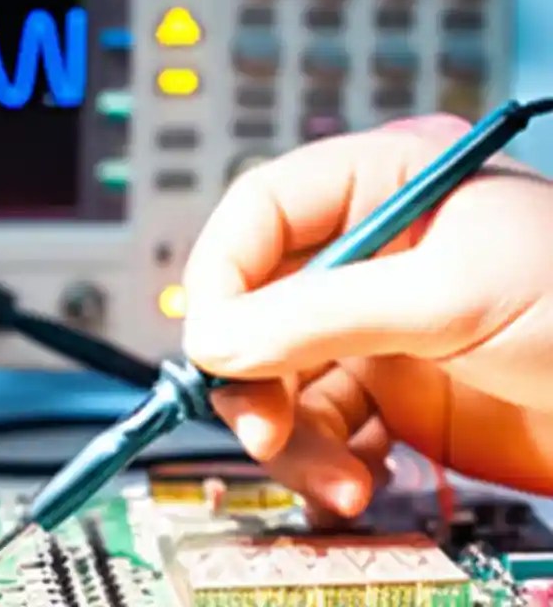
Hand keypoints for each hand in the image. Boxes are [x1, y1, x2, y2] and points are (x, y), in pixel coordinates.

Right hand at [181, 114, 552, 522]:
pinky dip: (323, 460)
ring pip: (277, 376)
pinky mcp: (390, 395)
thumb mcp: (451, 296)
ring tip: (334, 478)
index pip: (261, 213)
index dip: (222, 276)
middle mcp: (365, 255)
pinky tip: (360, 479)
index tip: (214, 344)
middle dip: (251, 375)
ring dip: (288, 434)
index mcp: (382, 186)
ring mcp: (373, 327)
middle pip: (254, 304)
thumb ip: (322, 315)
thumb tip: (213, 341)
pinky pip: (318, 426)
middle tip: (264, 426)